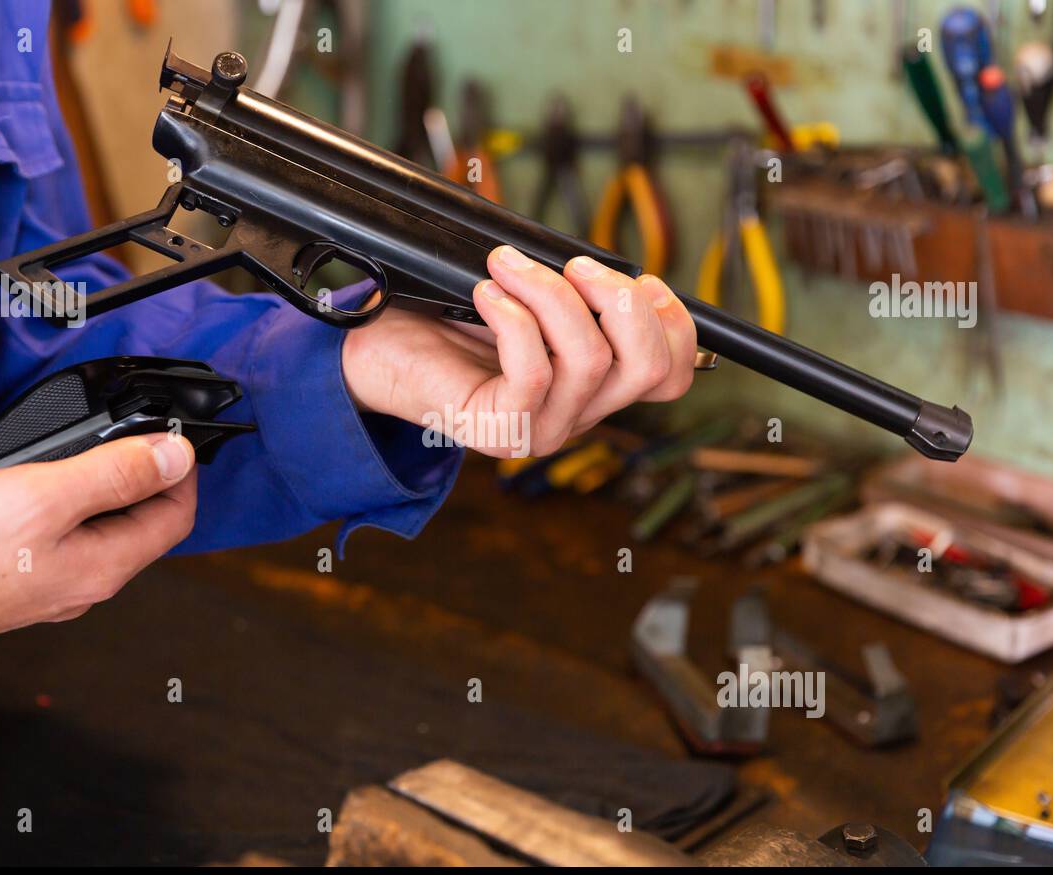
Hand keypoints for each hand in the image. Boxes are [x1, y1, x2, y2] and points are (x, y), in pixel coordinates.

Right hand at [0, 433, 196, 647]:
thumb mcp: (48, 493)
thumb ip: (117, 473)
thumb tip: (177, 457)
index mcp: (108, 566)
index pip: (176, 517)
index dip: (180, 472)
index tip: (168, 437)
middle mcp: (87, 581)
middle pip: (135, 517)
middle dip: (119, 467)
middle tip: (95, 434)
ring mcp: (52, 582)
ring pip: (84, 517)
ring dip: (66, 474)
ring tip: (33, 448)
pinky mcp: (18, 575)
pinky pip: (43, 526)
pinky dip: (28, 492)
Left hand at [341, 246, 697, 457]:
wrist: (378, 349)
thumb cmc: (451, 318)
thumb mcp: (529, 299)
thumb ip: (575, 292)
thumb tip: (603, 265)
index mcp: (596, 385)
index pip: (672, 375)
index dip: (674, 322)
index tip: (638, 279)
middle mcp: (577, 414)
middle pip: (649, 367)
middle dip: (622, 301)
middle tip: (573, 266)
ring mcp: (540, 428)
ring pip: (590, 360)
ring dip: (551, 293)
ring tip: (507, 265)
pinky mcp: (498, 430)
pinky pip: (533, 370)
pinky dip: (514, 317)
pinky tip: (486, 294)